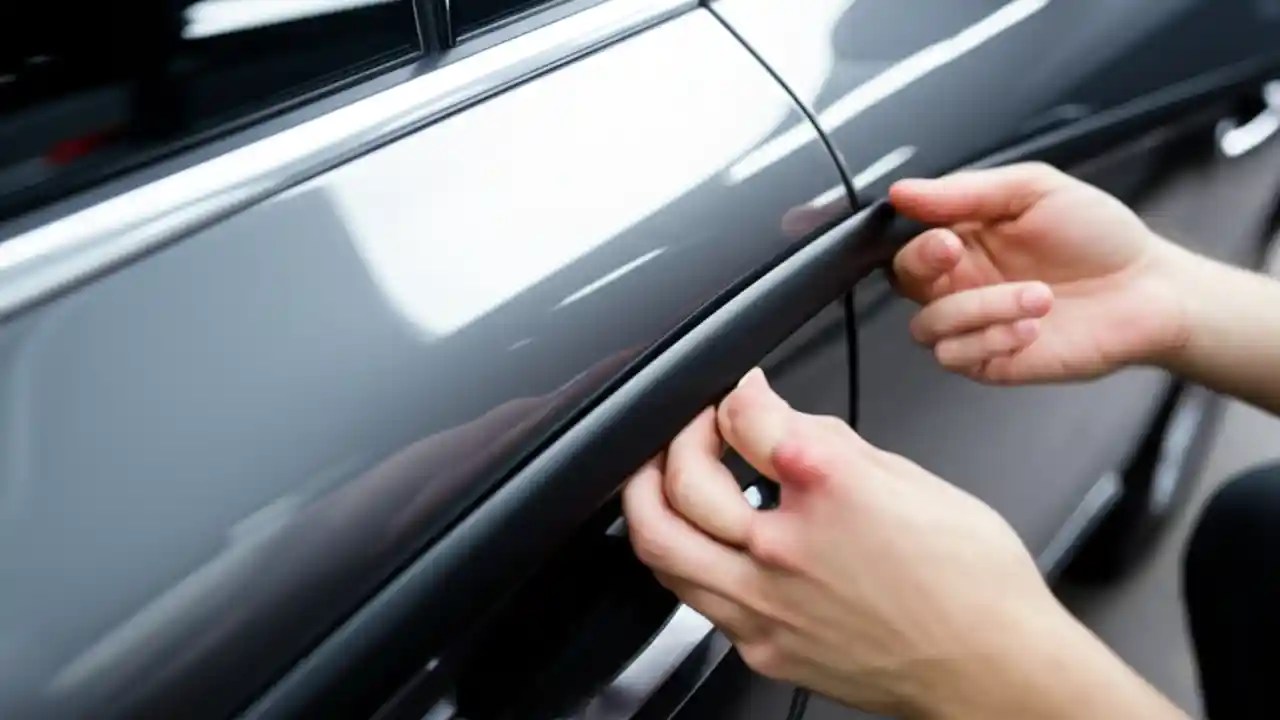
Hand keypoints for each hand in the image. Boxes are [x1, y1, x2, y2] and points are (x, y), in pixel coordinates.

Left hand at [622, 370, 1178, 717]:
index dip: (739, 393)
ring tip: (663, 481)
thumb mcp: (909, 476)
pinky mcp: (763, 649)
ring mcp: (766, 607)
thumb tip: (778, 414)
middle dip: (673, 442)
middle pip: (677, 484)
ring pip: (662, 551)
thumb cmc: (972, 581)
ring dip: (653, 504)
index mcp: (828, 489)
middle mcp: (784, 550)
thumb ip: (828, 439)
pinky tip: (709, 545)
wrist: (994, 670)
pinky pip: (697, 599)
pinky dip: (692, 561)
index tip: (745, 393)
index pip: (744, 418)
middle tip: (692, 432)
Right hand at [889, 163, 1192, 382]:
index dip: (914, 240)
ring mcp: (974, 324)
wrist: (1149, 291)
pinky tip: (1032, 327)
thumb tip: (904, 190)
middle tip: (958, 253)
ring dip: (978, 309)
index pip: (907, 241)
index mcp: (964, 237)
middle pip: (903, 282)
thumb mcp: (1036, 190)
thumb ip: (967, 190)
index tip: (943, 234)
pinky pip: (956, 357)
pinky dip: (990, 340)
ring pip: (927, 326)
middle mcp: (962, 282)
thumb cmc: (1100, 238)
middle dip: (924, 266)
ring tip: (1038, 296)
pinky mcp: (991, 361)